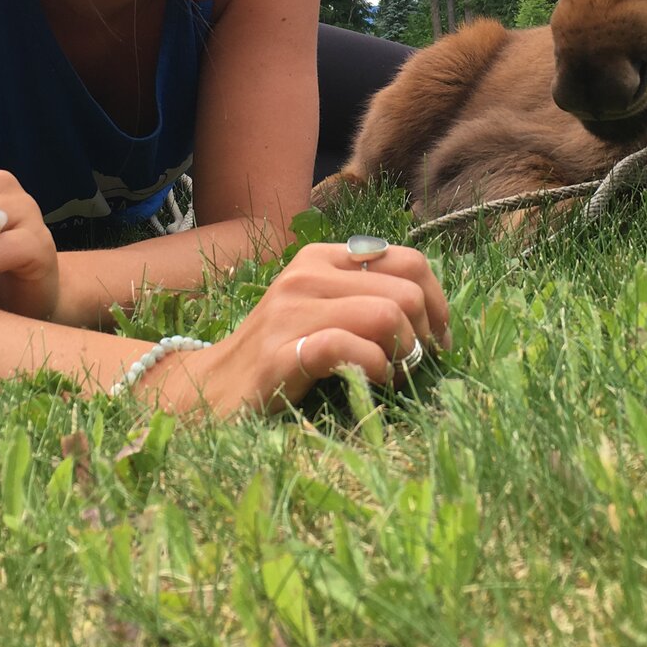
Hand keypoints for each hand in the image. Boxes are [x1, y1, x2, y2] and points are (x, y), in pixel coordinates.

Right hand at [140, 239, 452, 414]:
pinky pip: (351, 348)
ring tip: (393, 376)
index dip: (438, 302)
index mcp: (321, 257)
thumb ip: (364, 297)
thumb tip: (432, 313)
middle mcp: (307, 273)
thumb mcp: (320, 310)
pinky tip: (371, 383)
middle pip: (407, 288)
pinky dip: (376, 369)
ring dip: (404, 353)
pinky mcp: (281, 351)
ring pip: (387, 314)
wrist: (208, 389)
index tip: (438, 340)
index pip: (409, 260)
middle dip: (426, 333)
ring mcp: (292, 310)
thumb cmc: (278, 354)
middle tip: (414, 364)